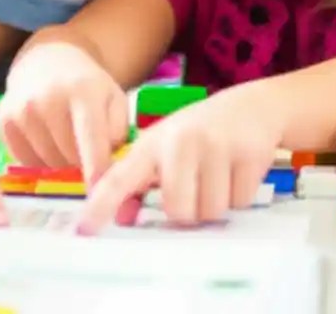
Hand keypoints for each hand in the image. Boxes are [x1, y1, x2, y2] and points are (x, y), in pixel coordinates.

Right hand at [0, 40, 128, 182]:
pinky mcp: (3, 121)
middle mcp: (47, 98)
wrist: (49, 62)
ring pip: (48, 163)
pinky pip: (26, 161)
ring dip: (62, 163)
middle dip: (83, 163)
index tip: (100, 191)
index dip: (97, 169)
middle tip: (86, 149)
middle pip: (69, 156)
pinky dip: (40, 160)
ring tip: (66, 140)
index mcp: (82, 90)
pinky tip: (47, 139)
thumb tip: (111, 167)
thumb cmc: (88, 86)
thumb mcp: (114, 99)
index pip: (91, 138)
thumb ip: (119, 131)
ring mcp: (22, 110)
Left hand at [76, 86, 280, 234]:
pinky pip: (240, 202)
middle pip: (179, 210)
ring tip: (217, 176)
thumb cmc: (198, 133)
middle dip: (190, 211)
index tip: (85, 228)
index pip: (120, 177)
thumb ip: (141, 181)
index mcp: (152, 144)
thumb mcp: (164, 148)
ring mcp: (215, 146)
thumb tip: (123, 217)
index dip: (101, 204)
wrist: (250, 106)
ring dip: (216, 204)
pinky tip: (237, 171)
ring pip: (211, 211)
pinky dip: (239, 196)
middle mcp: (180, 142)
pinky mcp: (247, 154)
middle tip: (195, 189)